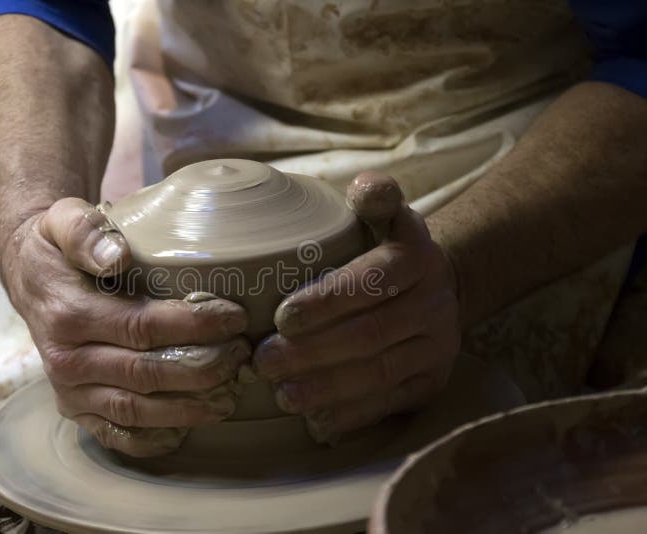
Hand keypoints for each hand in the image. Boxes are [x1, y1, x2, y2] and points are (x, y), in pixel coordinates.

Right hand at [0, 197, 249, 456]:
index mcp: (68, 315)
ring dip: (188, 408)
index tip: (234, 316)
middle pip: (146, 374)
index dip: (194, 325)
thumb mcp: (63, 220)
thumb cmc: (57, 247)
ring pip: (136, 411)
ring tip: (230, 394)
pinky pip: (115, 435)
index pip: (142, 326)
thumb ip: (85, 232)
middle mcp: (66, 361)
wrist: (28, 277)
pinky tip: (189, 427)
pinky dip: (153, 439)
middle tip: (241, 355)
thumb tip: (116, 256)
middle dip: (203, 369)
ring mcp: (70, 391)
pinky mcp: (75, 410)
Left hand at [253, 172, 459, 442]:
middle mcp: (433, 303)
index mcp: (417, 256)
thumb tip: (361, 188)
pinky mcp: (432, 382)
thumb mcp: (389, 215)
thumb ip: (376, 196)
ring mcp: (436, 347)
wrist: (442, 287)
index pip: (371, 281)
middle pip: (369, 334)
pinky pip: (391, 404)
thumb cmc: (389, 249)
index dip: (326, 302)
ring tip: (281, 393)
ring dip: (325, 388)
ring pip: (378, 374)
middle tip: (264, 361)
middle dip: (311, 352)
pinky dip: (351, 415)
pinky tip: (315, 421)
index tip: (280, 317)